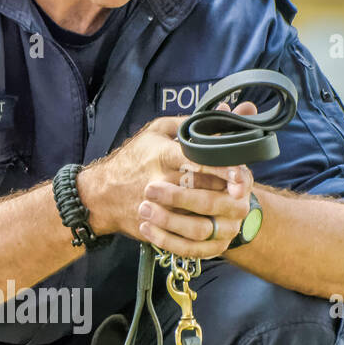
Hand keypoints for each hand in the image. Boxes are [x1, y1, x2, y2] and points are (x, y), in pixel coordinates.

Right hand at [79, 102, 257, 259]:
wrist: (101, 194)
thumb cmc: (133, 158)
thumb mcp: (157, 132)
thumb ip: (192, 122)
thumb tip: (226, 109)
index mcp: (161, 154)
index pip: (198, 160)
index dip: (224, 168)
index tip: (241, 175)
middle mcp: (159, 181)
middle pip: (202, 188)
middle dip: (226, 191)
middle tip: (243, 192)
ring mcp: (155, 207)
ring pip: (195, 214)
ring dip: (217, 214)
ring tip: (231, 210)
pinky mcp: (153, 226)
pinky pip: (181, 235)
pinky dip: (201, 233)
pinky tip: (212, 227)